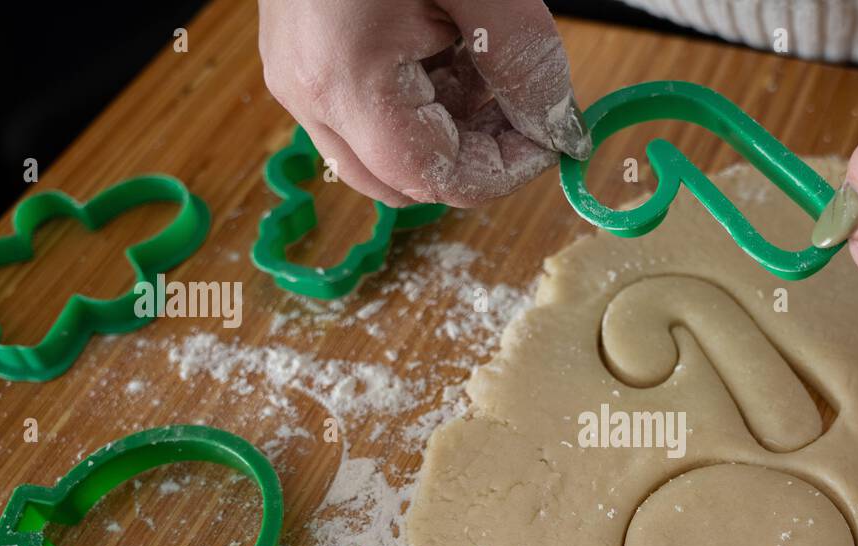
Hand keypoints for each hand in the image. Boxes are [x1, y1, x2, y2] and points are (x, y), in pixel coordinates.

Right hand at [258, 0, 590, 207]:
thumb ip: (525, 63)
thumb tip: (561, 131)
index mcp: (345, 79)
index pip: (435, 178)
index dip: (503, 173)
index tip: (550, 141)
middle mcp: (308, 93)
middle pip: (404, 183)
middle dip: (473, 161)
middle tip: (523, 114)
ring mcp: (296, 78)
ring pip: (384, 157)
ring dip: (449, 133)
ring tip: (487, 68)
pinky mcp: (302, 60)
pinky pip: (366, 117)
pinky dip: (420, 105)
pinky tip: (451, 51)